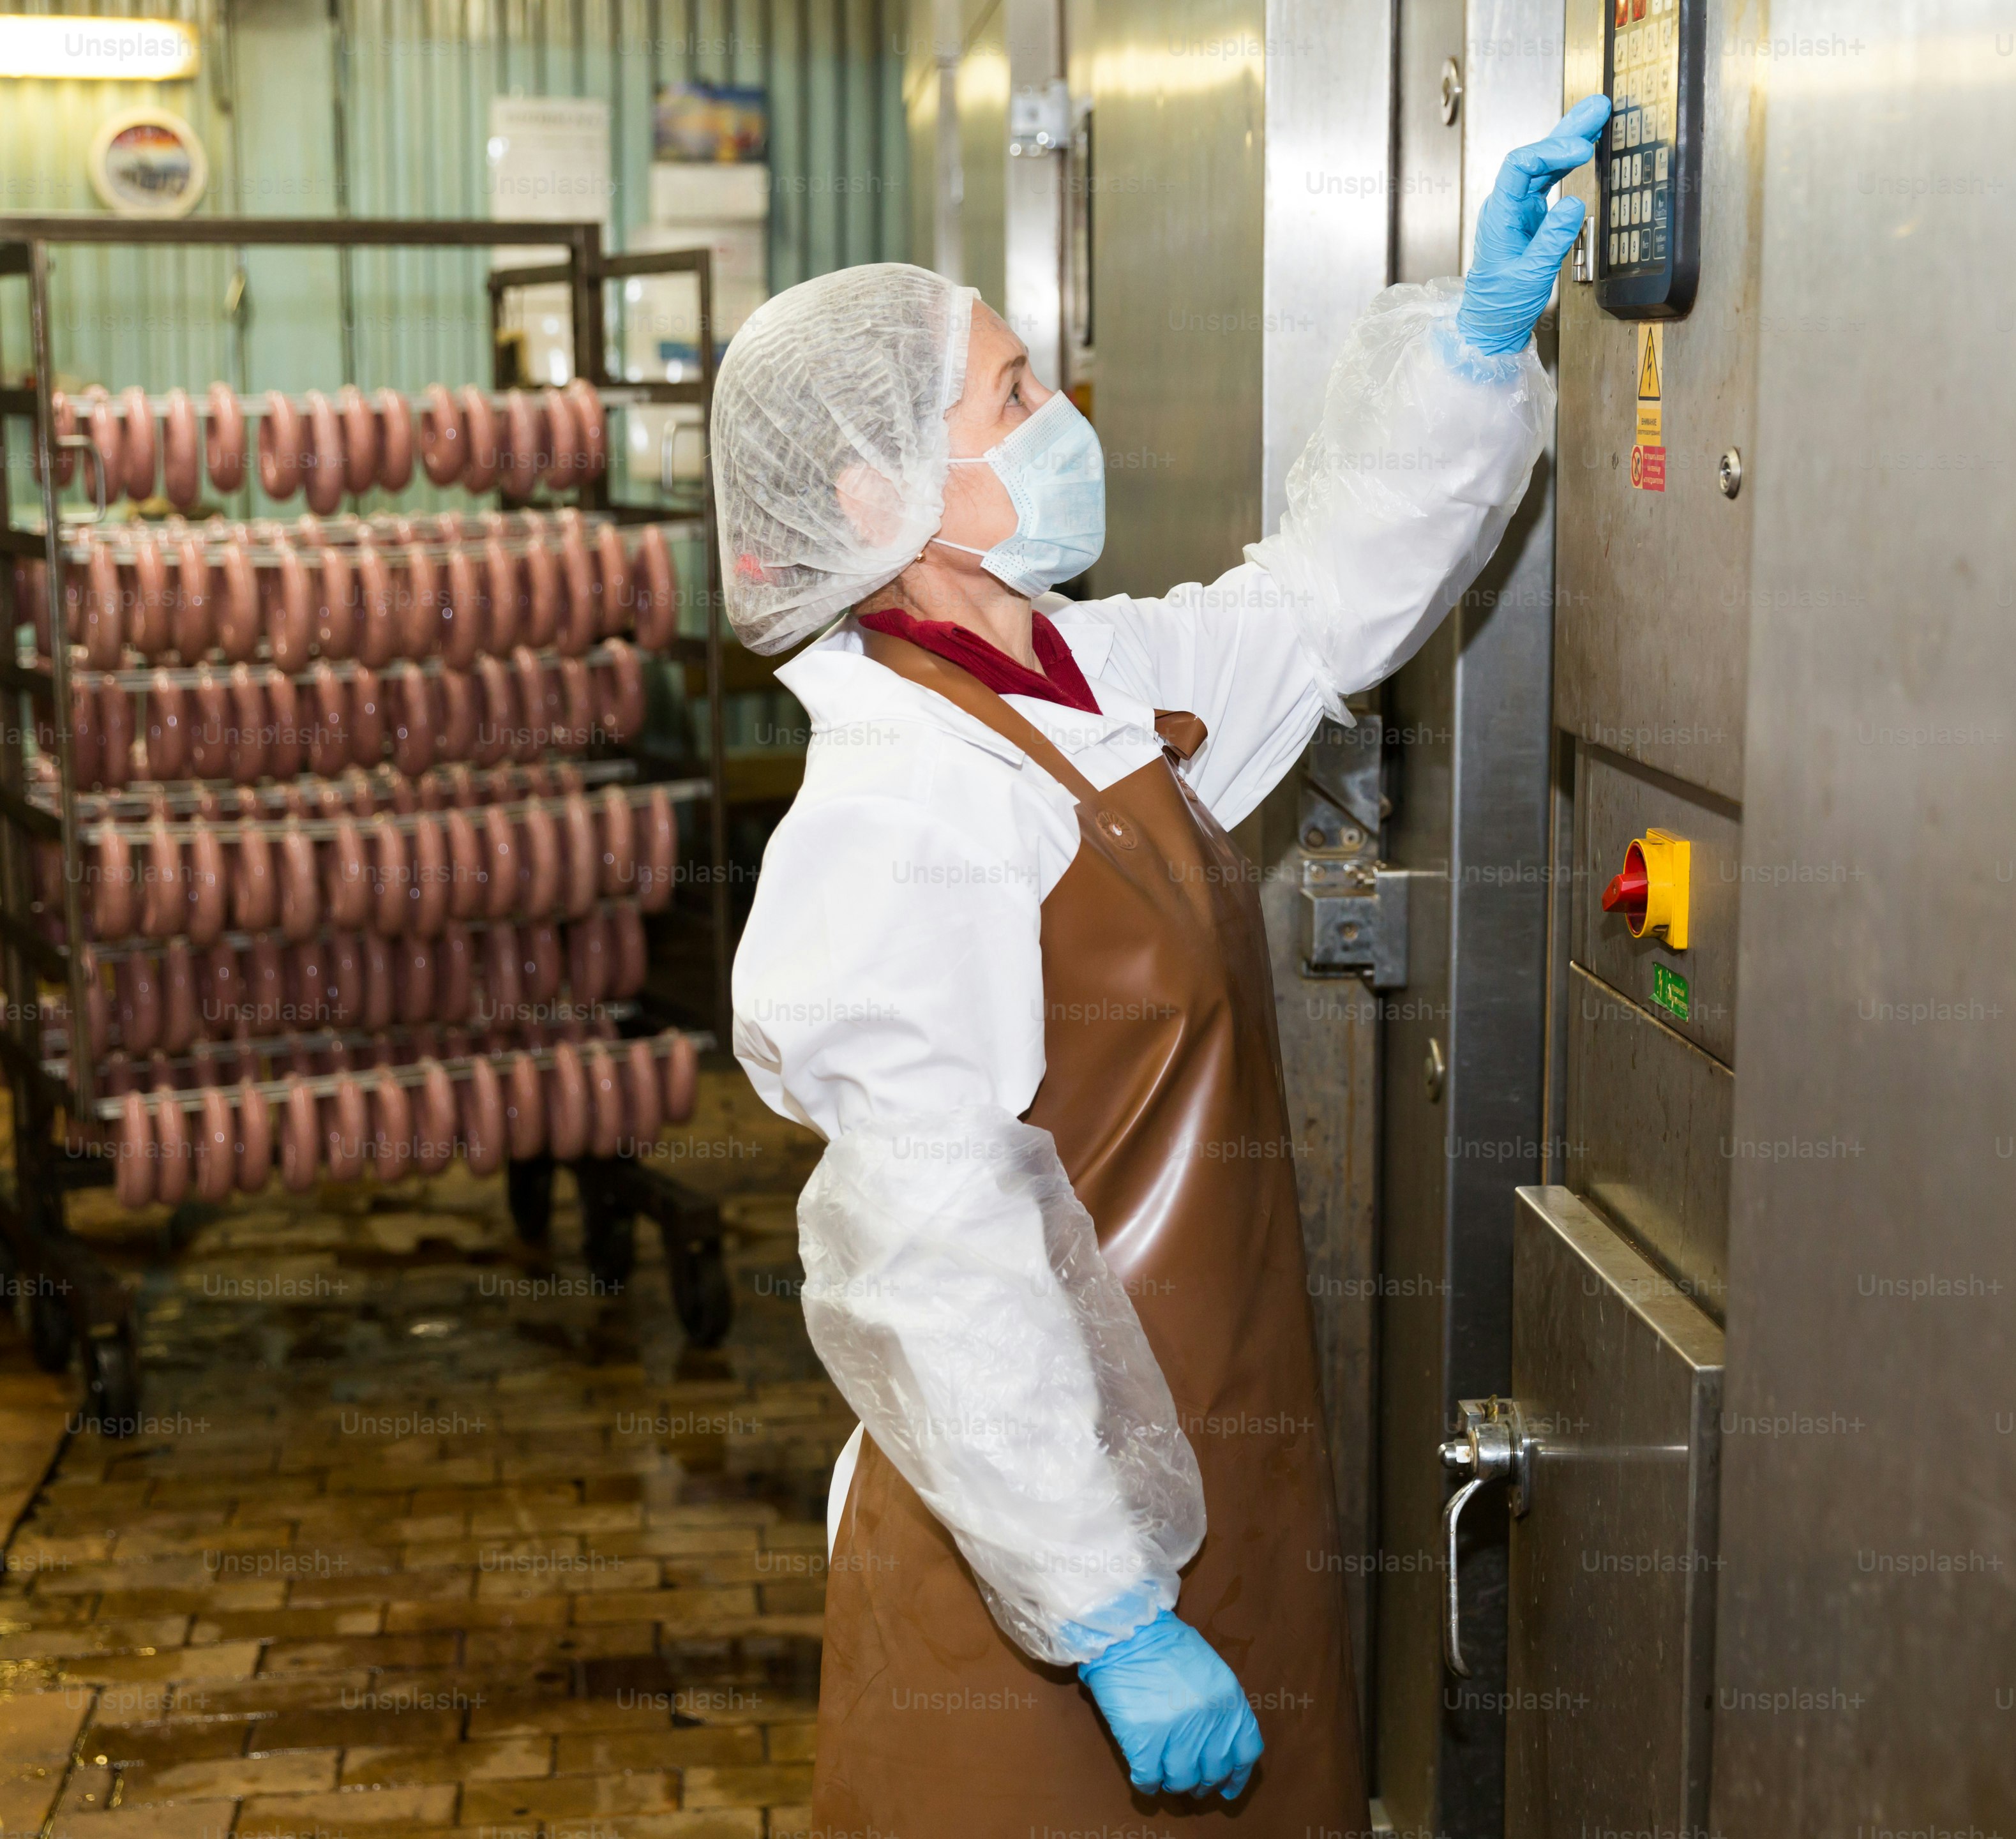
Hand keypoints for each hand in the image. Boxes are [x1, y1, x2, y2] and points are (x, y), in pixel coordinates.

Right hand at [1079, 1609, 1263, 1798]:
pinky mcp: (1144, 1741)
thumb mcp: (1210, 1670)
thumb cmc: (1166, 1645)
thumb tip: (1217, 1743)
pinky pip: (1149, 1779)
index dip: (1236, 1776)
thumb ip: (1220, 1706)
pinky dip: (1148, 1784)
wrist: (1128, 1631)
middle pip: (1213, 1772)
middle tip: (1190, 1782)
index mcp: (1229, 1701)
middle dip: (1203, 1783)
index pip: (1245, 1753)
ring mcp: (1176, 1733)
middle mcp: (1209, 1721)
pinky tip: (1145, 1779)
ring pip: (1181, 1781)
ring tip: (1165, 1777)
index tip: (1228, 1788)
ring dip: (1174, 1784)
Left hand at [1457, 94, 1612, 354]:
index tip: (1581, 151)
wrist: (1491, 323)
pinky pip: (1549, 181)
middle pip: (1535, 157)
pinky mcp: (1530, 215)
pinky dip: (1568, 163)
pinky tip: (1586, 147)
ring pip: (1545, 166)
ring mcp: (1518, 209)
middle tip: (1597, 108)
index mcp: (1499, 215)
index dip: (1550, 152)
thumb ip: (1552, 240)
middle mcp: (1507, 205)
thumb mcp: (1530, 276)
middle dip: (1566, 132)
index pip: (1520, 168)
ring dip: (1571, 140)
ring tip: (1598, 116)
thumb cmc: (1501, 304)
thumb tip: (1574, 205)